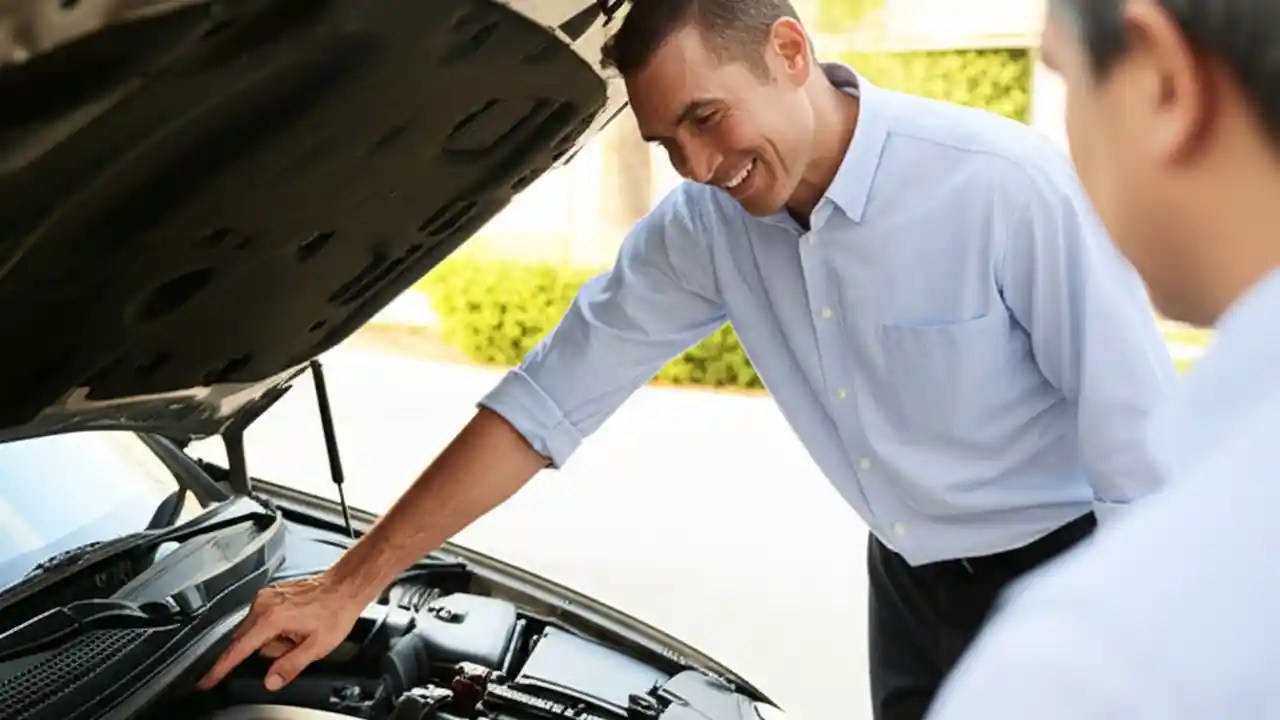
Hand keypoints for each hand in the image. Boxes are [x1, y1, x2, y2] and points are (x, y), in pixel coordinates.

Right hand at [197, 573, 365, 691]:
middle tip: (297, 644)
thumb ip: (289, 666)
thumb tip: (270, 681)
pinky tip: (298, 622)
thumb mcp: (316, 646)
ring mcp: (266, 596)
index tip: (206, 681)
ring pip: (256, 631)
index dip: (221, 669)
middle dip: (269, 649)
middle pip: (248, 641)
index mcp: (271, 618)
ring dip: (274, 638)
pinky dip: (276, 627)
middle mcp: (263, 604)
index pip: (238, 650)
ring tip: (301, 630)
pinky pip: (263, 619)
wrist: (345, 585)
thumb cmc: (335, 610)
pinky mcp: (271, 594)